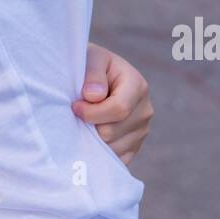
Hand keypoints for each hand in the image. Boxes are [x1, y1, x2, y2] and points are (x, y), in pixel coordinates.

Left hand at [70, 42, 153, 166]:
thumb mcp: (91, 59)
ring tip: (86, 121)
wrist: (96, 76)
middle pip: (111, 132)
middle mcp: (145, 110)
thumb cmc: (91, 65)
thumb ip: (93, 74)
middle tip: (77, 114)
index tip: (74, 106)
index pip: (118, 110)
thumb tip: (93, 96)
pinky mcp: (134, 147)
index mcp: (138, 86)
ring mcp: (141, 131)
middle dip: (89, 126)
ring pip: (111, 148)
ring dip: (92, 138)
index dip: (91, 112)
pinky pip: (114, 159)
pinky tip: (91, 135)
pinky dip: (99, 152)